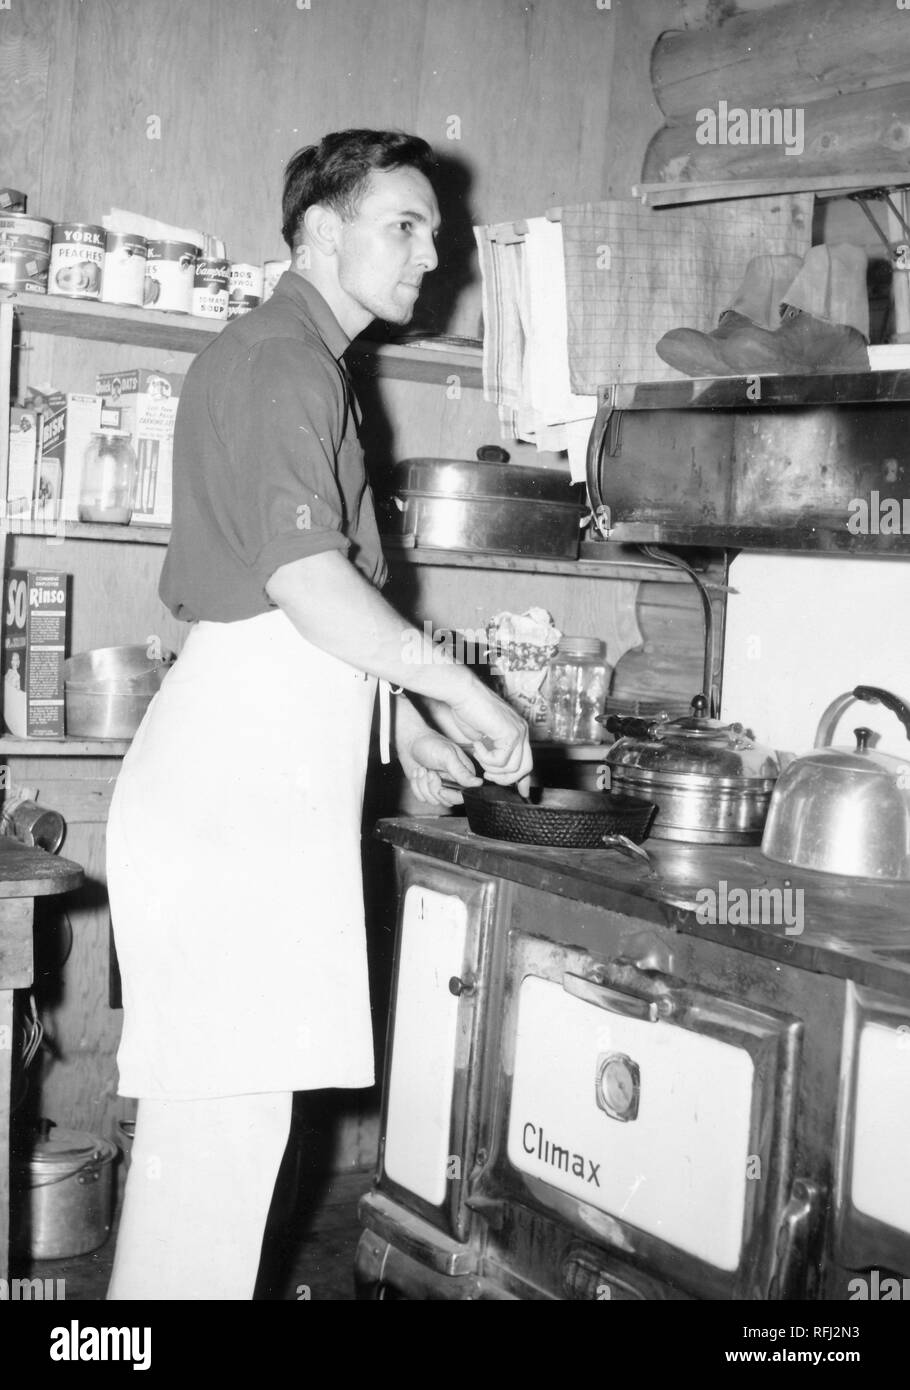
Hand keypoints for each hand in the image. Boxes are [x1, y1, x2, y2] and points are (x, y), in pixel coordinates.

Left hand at [400, 731, 482, 807]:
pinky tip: (417, 773)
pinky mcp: (426, 788)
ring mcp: (439, 785)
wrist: (410, 741)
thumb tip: (478, 783)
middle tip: (429, 772)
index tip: (441, 790)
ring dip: (423, 785)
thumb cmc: (430, 744)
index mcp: (464, 773)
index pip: (464, 794)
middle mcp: (453, 781)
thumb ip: (461, 772)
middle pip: (447, 800)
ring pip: (433, 800)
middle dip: (434, 788)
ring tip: (421, 770)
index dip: (452, 796)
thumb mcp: (447, 756)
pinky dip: (416, 786)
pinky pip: (422, 798)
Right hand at [445, 679, 532, 795]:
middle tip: (488, 774)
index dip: (524, 780)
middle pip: (525, 768)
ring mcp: (518, 732)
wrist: (463, 694)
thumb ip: (493, 752)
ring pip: (513, 767)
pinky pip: (501, 760)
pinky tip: (478, 744)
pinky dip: (486, 758)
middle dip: (506, 779)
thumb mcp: (483, 738)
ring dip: (492, 767)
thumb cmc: (468, 711)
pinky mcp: (510, 733)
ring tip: (479, 754)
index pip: (527, 761)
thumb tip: (494, 770)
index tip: (521, 793)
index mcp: (518, 732)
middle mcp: (522, 732)